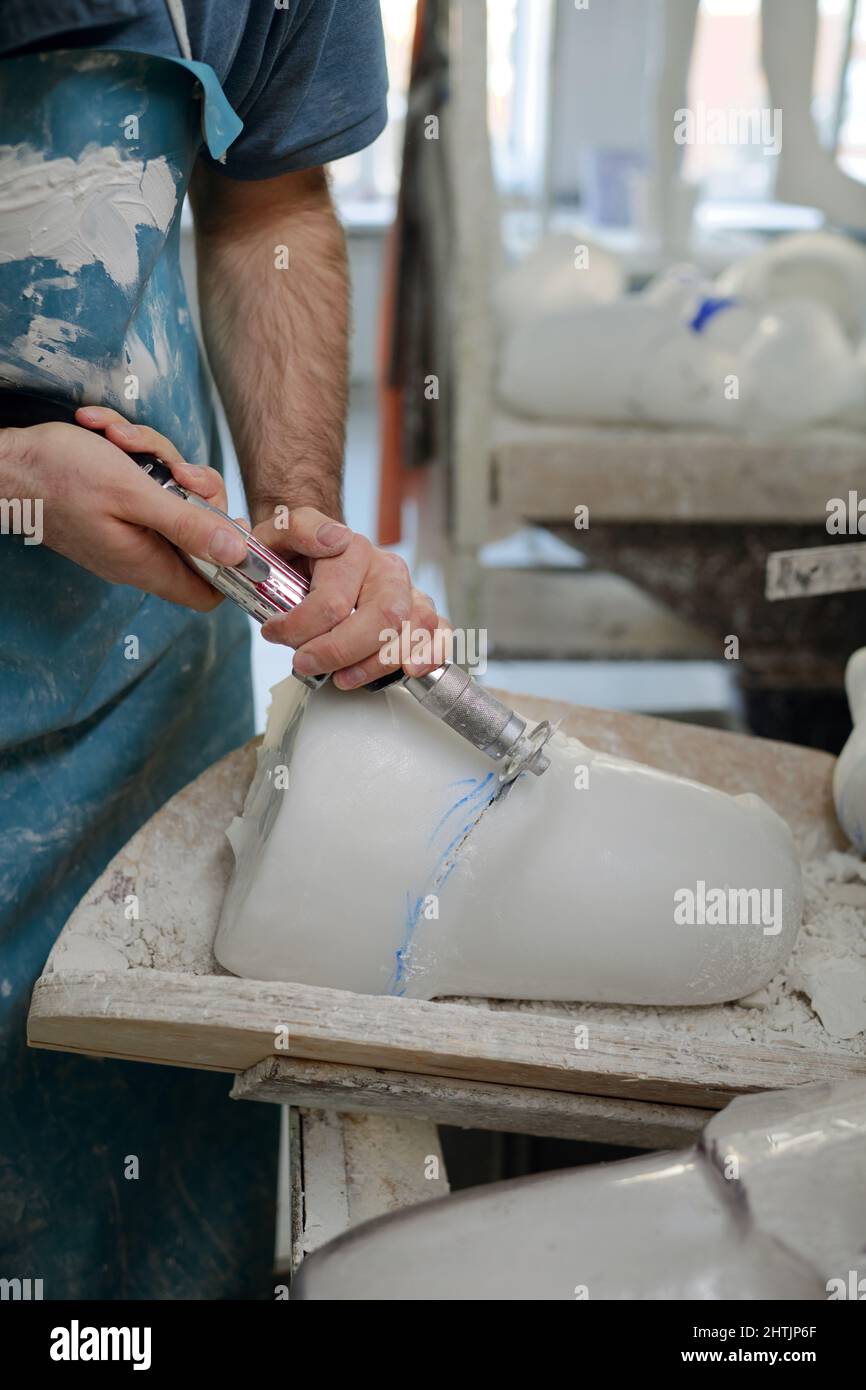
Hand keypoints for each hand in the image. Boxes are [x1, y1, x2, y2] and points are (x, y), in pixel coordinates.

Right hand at [0, 406, 249, 609]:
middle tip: (175, 468)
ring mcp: (127, 530)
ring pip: (172, 497)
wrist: (4, 461)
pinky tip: (106, 434)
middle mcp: (140, 553)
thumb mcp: (134, 494)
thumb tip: (239, 554)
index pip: (210, 591)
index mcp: (148, 562)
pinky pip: (144, 482)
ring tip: (121, 440)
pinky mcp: (114, 507)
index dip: (230, 562)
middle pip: (199, 532)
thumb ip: (188, 525)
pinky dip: (132, 453)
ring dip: (157, 459)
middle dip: (194, 490)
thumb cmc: (59, 476)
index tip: (230, 520)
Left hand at [252, 507, 451, 687]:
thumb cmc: (298, 553)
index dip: (300, 627)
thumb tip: (332, 538)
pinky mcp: (420, 613)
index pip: (334, 600)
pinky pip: (439, 633)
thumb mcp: (278, 533)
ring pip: (411, 630)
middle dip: (341, 651)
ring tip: (342, 676)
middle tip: (306, 663)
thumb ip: (296, 527)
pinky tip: (410, 669)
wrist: (317, 554)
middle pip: (382, 618)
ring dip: (376, 663)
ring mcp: (408, 592)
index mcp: (354, 550)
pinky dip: (430, 654)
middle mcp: (387, 570)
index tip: (276, 632)